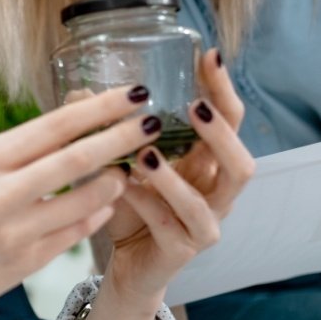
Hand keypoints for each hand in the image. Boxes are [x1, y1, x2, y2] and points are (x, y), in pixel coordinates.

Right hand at [0, 86, 156, 319]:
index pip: (55, 125)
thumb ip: (12, 154)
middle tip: (152, 121)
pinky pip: (76, 232)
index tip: (132, 93)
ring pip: (87, 199)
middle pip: (78, 157)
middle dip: (122, 136)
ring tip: (130, 168)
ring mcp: (15, 230)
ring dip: (116, 180)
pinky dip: (97, 214)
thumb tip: (65, 128)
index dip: (100, 107)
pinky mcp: (26, 262)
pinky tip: (106, 203)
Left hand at [99, 51, 253, 303]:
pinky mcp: (182, 251)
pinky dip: (146, 204)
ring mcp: (204, 225)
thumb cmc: (130, 206)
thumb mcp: (119, 161)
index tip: (209, 55)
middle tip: (194, 106)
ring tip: (145, 154)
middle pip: (241, 164)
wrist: (126, 264)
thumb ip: (108, 129)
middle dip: (221, 134)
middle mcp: (215, 194)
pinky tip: (122, 187)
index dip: (223, 90)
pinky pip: (171, 227)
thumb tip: (80, 89)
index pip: (230, 121)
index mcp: (207, 164)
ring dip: (175, 176)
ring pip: (208, 201)